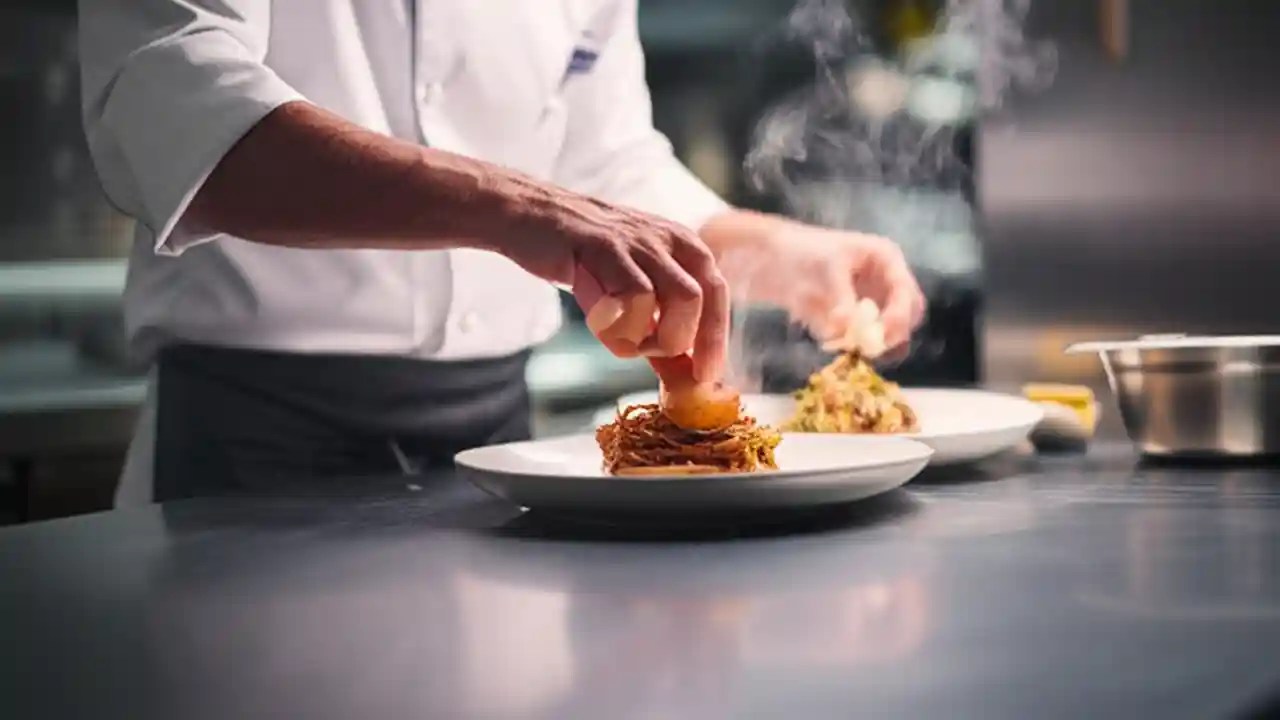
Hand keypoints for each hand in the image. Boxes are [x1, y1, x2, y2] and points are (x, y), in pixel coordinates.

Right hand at [493, 183, 728, 380]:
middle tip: (668, 368)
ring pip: (679, 298)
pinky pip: (635, 298)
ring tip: (624, 341)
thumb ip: (657, 326)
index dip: (715, 338)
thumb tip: (681, 374)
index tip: (707, 375)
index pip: (716, 292)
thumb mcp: (629, 287)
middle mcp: (666, 238)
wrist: (529, 216)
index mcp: (679, 244)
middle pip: (703, 298)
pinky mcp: (606, 247)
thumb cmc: (581, 257)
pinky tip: (600, 324)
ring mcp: (638, 241)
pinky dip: (622, 328)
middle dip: (692, 343)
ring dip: (655, 337)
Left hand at [721, 221, 924, 352]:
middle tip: (869, 348)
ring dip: (871, 344)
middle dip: (892, 334)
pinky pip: (859, 341)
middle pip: (906, 317)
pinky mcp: (853, 321)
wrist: (770, 259)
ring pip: (886, 333)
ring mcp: (871, 303)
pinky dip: (848, 345)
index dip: (899, 316)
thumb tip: (848, 328)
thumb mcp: (827, 268)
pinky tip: (828, 337)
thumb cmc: (803, 250)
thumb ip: (841, 298)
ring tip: (845, 344)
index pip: (906, 293)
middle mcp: (885, 283)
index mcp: (886, 261)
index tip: (882, 335)